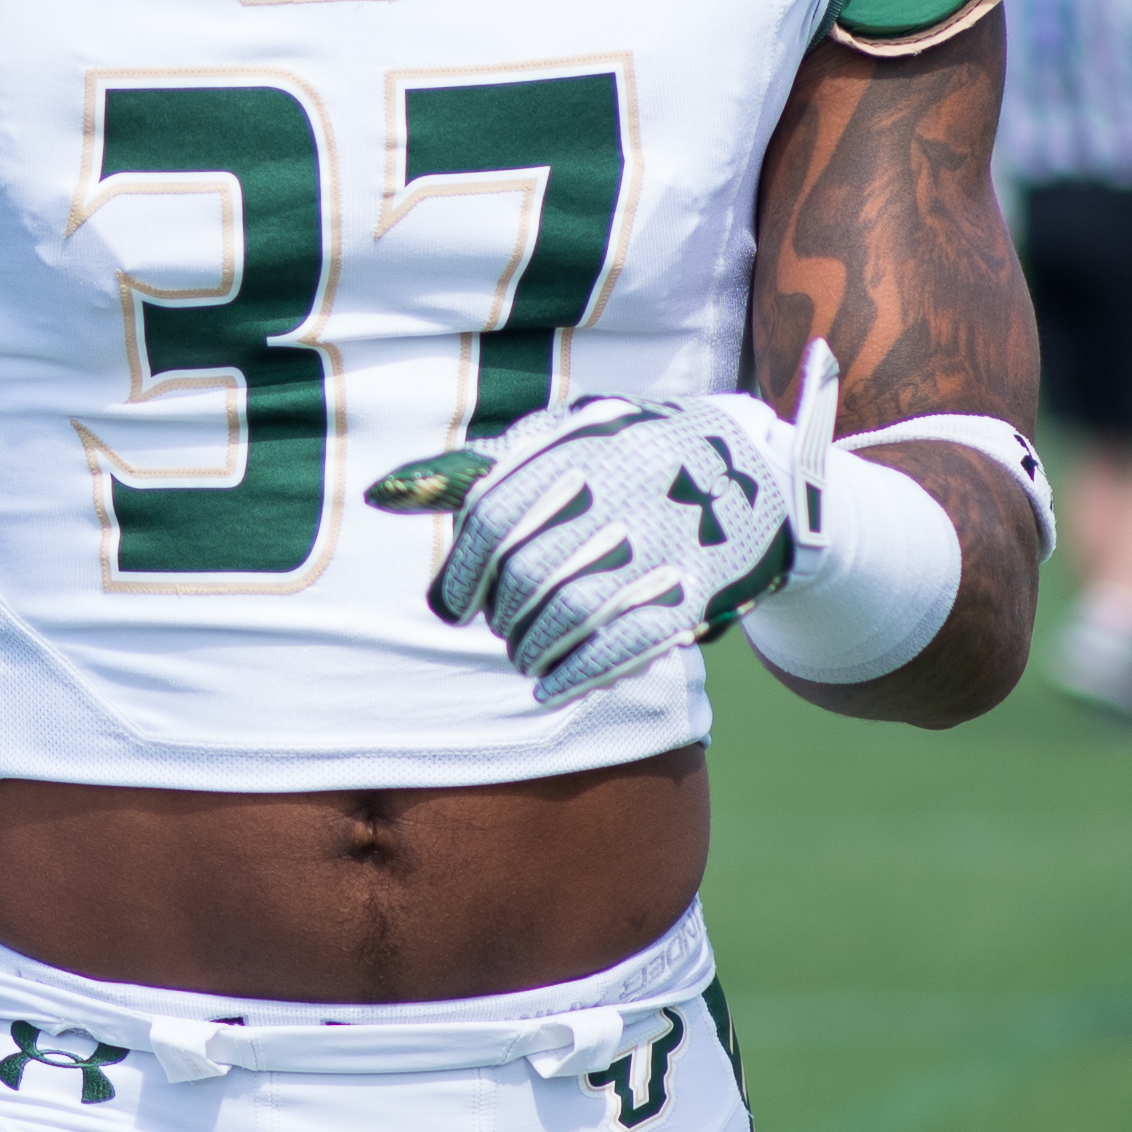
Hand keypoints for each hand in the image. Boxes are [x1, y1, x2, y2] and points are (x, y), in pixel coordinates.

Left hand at [408, 381, 815, 705]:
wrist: (750, 471)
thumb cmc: (621, 458)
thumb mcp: (555, 443)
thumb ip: (470, 473)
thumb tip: (382, 494)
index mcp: (577, 450)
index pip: (494, 521)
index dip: (463, 574)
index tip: (453, 607)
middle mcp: (618, 493)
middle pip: (529, 574)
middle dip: (501, 616)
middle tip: (497, 630)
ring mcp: (659, 543)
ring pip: (573, 613)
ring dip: (533, 649)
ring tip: (523, 658)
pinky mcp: (695, 590)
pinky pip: (627, 643)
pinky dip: (580, 674)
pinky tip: (550, 688)